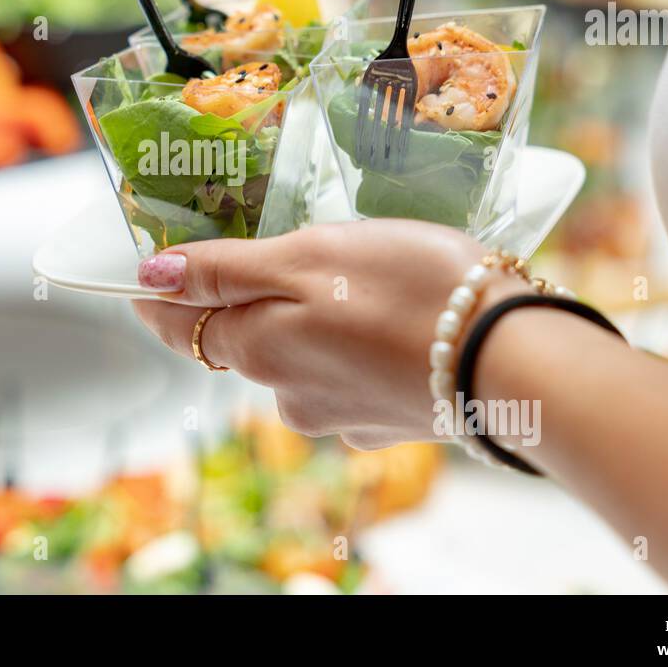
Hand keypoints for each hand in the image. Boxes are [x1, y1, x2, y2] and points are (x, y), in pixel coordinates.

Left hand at [131, 220, 526, 449]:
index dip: (161, 295)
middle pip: (243, 340)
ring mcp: (341, 416)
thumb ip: (226, 271)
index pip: (180, 327)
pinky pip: (353, 373)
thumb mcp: (307, 257)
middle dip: (249, 298)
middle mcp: (288, 397)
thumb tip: (150, 279)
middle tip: (272, 246)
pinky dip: (359, 343)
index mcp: (257, 352)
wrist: (517, 363)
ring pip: (302, 356)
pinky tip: (395, 316)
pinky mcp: (390, 420)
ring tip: (354, 274)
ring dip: (311, 319)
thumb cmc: (411, 293)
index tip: (151, 269)